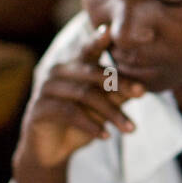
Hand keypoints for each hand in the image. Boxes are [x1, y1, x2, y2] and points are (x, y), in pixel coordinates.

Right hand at [14, 25, 144, 169]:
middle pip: (93, 73)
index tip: (111, 31)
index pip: (89, 50)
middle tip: (142, 93)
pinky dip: (91, 125)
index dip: (99, 39)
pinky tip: (106, 136)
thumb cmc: (79, 123)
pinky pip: (69, 112)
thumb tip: (142, 87)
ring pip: (84, 95)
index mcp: (74, 66)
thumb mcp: (102, 108)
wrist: (50, 151)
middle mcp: (58, 72)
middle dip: (120, 84)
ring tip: (131, 129)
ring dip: (111, 113)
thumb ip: (117, 95)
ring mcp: (46, 88)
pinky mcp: (39, 108)